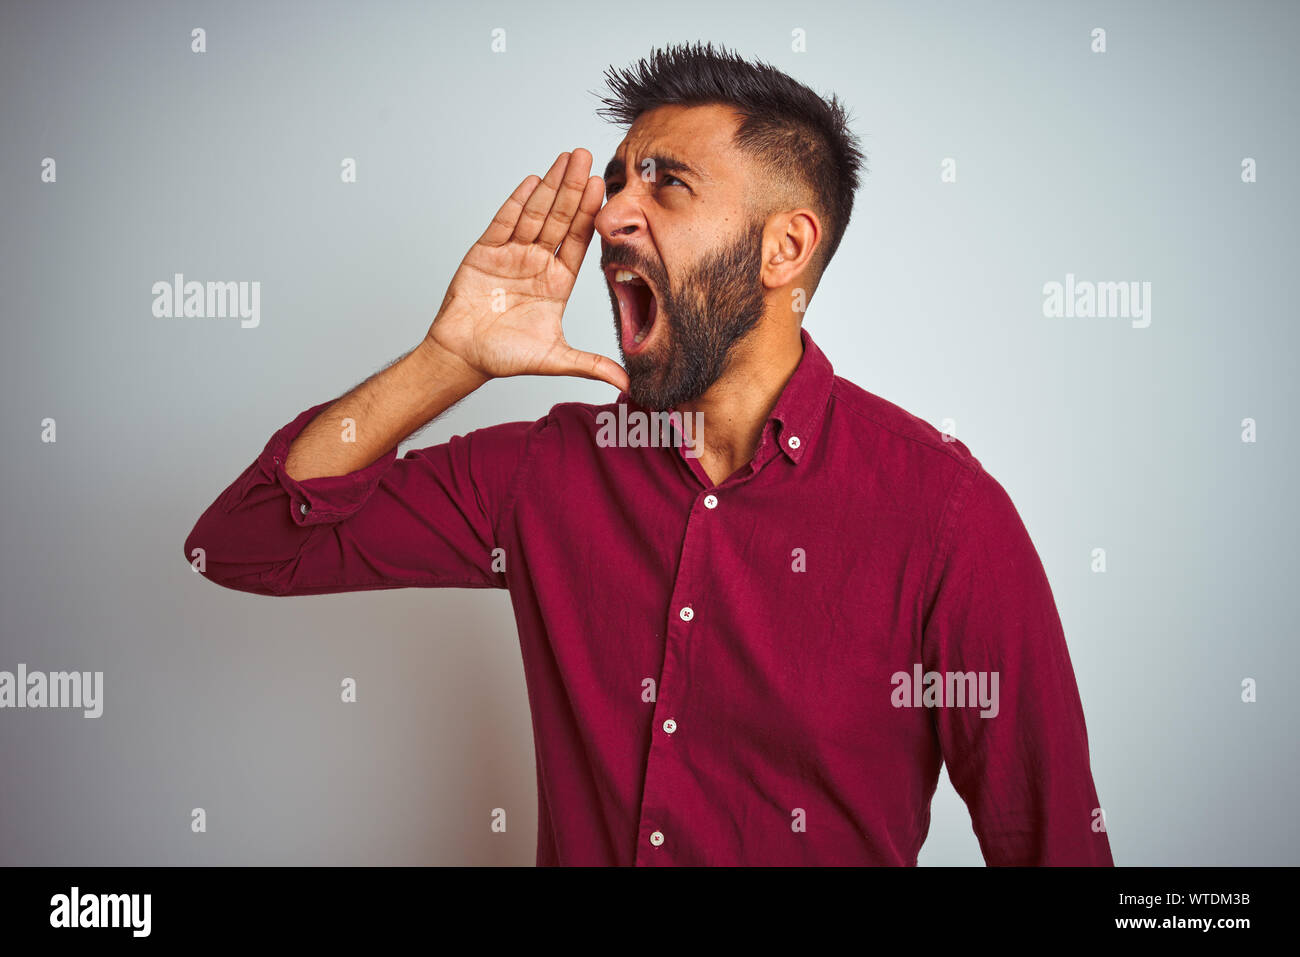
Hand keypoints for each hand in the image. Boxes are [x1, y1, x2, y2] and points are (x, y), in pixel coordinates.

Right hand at [426, 149, 627, 391]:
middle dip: (573, 188)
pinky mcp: (485, 252)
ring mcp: (511, 255)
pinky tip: (532, 181)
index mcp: (557, 282)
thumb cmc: (504, 357)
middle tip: (587, 157)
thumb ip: (591, 365)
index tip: (604, 188)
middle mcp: (537, 263)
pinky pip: (504, 222)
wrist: (463, 356)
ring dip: (549, 186)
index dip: (589, 214)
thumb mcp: (555, 359)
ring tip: (566, 159)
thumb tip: (627, 385)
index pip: (578, 241)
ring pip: (534, 214)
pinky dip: (517, 202)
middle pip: (559, 219)